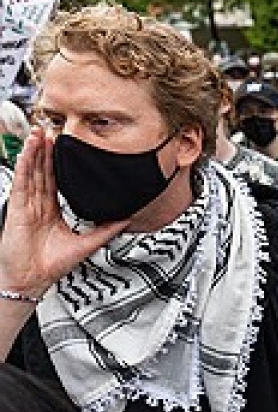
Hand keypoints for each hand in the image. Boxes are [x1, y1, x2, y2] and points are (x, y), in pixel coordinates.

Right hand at [0, 129, 126, 295]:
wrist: (32, 280)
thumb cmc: (50, 265)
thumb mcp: (86, 244)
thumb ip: (106, 230)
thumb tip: (126, 219)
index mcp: (51, 210)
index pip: (56, 180)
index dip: (59, 162)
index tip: (67, 146)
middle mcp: (38, 205)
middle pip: (43, 171)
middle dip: (46, 151)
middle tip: (53, 130)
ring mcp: (26, 206)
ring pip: (32, 173)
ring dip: (35, 153)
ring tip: (40, 134)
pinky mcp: (17, 210)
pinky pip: (22, 185)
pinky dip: (24, 168)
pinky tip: (27, 154)